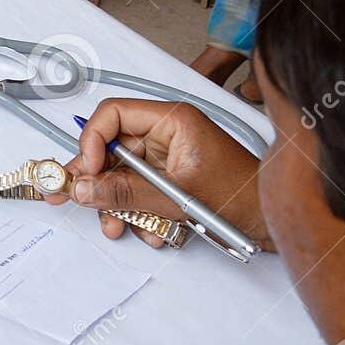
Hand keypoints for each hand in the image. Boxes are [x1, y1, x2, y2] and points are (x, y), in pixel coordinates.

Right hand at [47, 98, 272, 251]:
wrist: (274, 221)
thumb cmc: (244, 196)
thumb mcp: (178, 195)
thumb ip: (127, 193)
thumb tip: (84, 189)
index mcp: (172, 120)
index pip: (113, 114)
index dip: (91, 140)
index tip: (85, 170)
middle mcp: (166, 134)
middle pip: (111, 149)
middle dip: (97, 180)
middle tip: (71, 197)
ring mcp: (166, 158)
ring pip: (121, 175)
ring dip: (116, 204)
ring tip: (118, 226)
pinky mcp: (169, 179)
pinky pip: (137, 192)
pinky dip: (136, 212)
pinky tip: (147, 229)